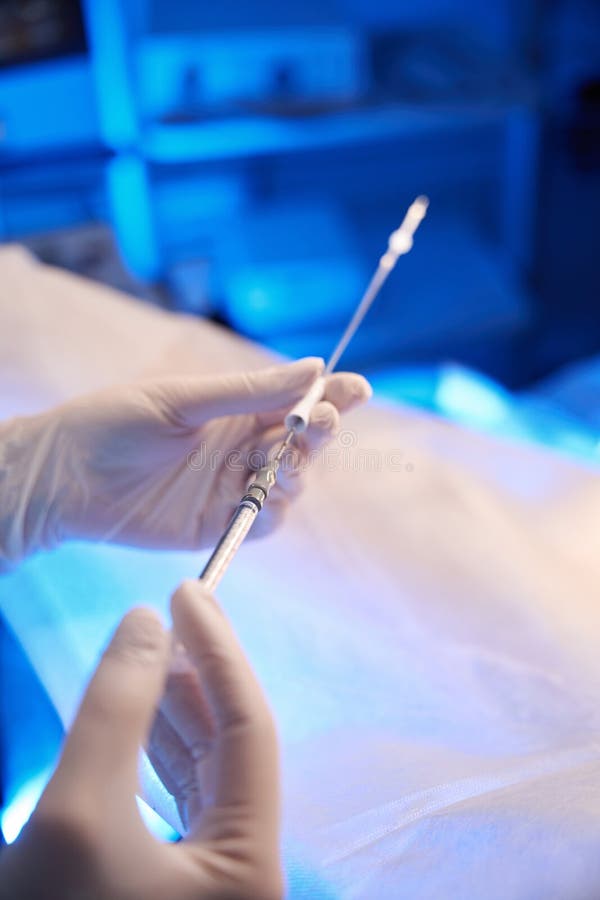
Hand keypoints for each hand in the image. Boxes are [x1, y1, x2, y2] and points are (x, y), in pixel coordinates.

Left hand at [0, 358, 370, 564]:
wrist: (63, 478)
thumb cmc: (111, 423)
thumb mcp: (179, 399)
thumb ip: (245, 391)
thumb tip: (311, 368)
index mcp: (234, 408)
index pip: (295, 400)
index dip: (331, 395)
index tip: (355, 389)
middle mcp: (240, 447)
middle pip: (302, 443)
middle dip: (320, 432)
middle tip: (320, 424)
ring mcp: (230, 486)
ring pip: (290, 484)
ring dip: (297, 474)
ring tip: (282, 463)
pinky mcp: (216, 524)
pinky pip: (260, 523)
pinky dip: (271, 514)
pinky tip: (264, 501)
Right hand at [0, 581, 282, 899]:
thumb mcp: (78, 812)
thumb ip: (116, 711)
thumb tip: (147, 621)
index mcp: (248, 868)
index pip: (249, 728)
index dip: (219, 651)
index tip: (188, 590)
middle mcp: (242, 878)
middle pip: (229, 751)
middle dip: (196, 678)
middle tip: (165, 618)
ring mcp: (207, 887)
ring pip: (201, 776)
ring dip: (173, 712)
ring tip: (147, 657)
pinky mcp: (169, 890)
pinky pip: (176, 802)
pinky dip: (153, 755)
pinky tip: (133, 722)